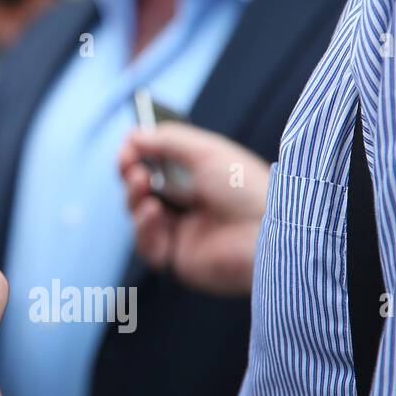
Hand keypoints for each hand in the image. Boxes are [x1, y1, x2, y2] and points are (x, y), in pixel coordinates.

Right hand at [117, 122, 268, 295]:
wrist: (268, 232)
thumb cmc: (246, 188)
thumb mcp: (206, 152)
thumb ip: (168, 140)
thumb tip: (134, 135)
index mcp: (200, 178)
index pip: (158, 164)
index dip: (139, 155)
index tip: (128, 145)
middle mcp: (190, 205)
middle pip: (142, 190)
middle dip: (130, 174)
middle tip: (130, 165)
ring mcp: (183, 233)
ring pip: (139, 216)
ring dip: (134, 198)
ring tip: (142, 185)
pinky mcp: (180, 259)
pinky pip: (147, 245)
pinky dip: (144, 228)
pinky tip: (153, 213)